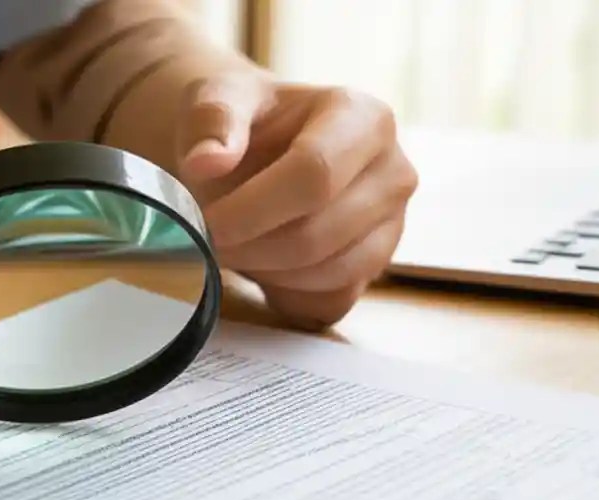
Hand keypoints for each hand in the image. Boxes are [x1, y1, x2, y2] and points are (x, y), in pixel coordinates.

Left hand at [176, 75, 417, 328]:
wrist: (255, 149)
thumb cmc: (242, 122)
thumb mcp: (217, 99)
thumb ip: (211, 122)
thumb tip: (207, 162)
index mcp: (363, 119)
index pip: (315, 174)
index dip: (253, 209)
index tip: (205, 222)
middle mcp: (393, 172)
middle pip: (318, 234)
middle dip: (250, 247)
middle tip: (206, 240)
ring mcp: (391, 225)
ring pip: (326, 275)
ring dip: (263, 271)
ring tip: (231, 244)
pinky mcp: (375, 268)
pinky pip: (329, 302)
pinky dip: (284, 293)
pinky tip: (260, 261)